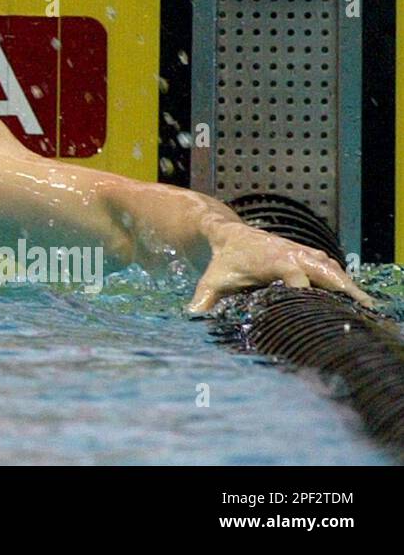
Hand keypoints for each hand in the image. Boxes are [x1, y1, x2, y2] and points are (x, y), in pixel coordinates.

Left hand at [187, 221, 373, 313]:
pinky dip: (342, 279)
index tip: (315, 308)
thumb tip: (191, 319)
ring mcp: (302, 253)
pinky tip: (353, 298)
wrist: (229, 235)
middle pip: (323, 268)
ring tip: (364, 306)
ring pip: (331, 267)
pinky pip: (331, 266)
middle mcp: (292, 253)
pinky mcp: (307, 255)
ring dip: (347, 284)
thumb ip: (204, 300)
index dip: (305, 289)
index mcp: (272, 258)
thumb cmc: (223, 261)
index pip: (295, 273)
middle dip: (341, 285)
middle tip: (360, 305)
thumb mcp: (212, 280)